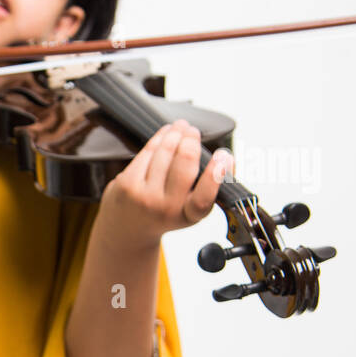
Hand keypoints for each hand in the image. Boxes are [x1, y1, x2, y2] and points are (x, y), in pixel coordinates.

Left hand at [100, 119, 232, 250]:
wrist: (127, 230)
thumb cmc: (165, 214)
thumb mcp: (190, 210)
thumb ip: (210, 187)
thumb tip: (228, 160)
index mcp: (187, 216)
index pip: (204, 197)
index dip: (216, 174)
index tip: (223, 155)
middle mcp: (164, 208)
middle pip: (183, 164)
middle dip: (191, 141)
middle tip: (194, 131)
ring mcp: (143, 196)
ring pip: (164, 152)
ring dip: (175, 134)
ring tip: (182, 126)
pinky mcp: (127, 184)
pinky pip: (147, 152)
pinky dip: (159, 138)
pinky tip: (166, 133)